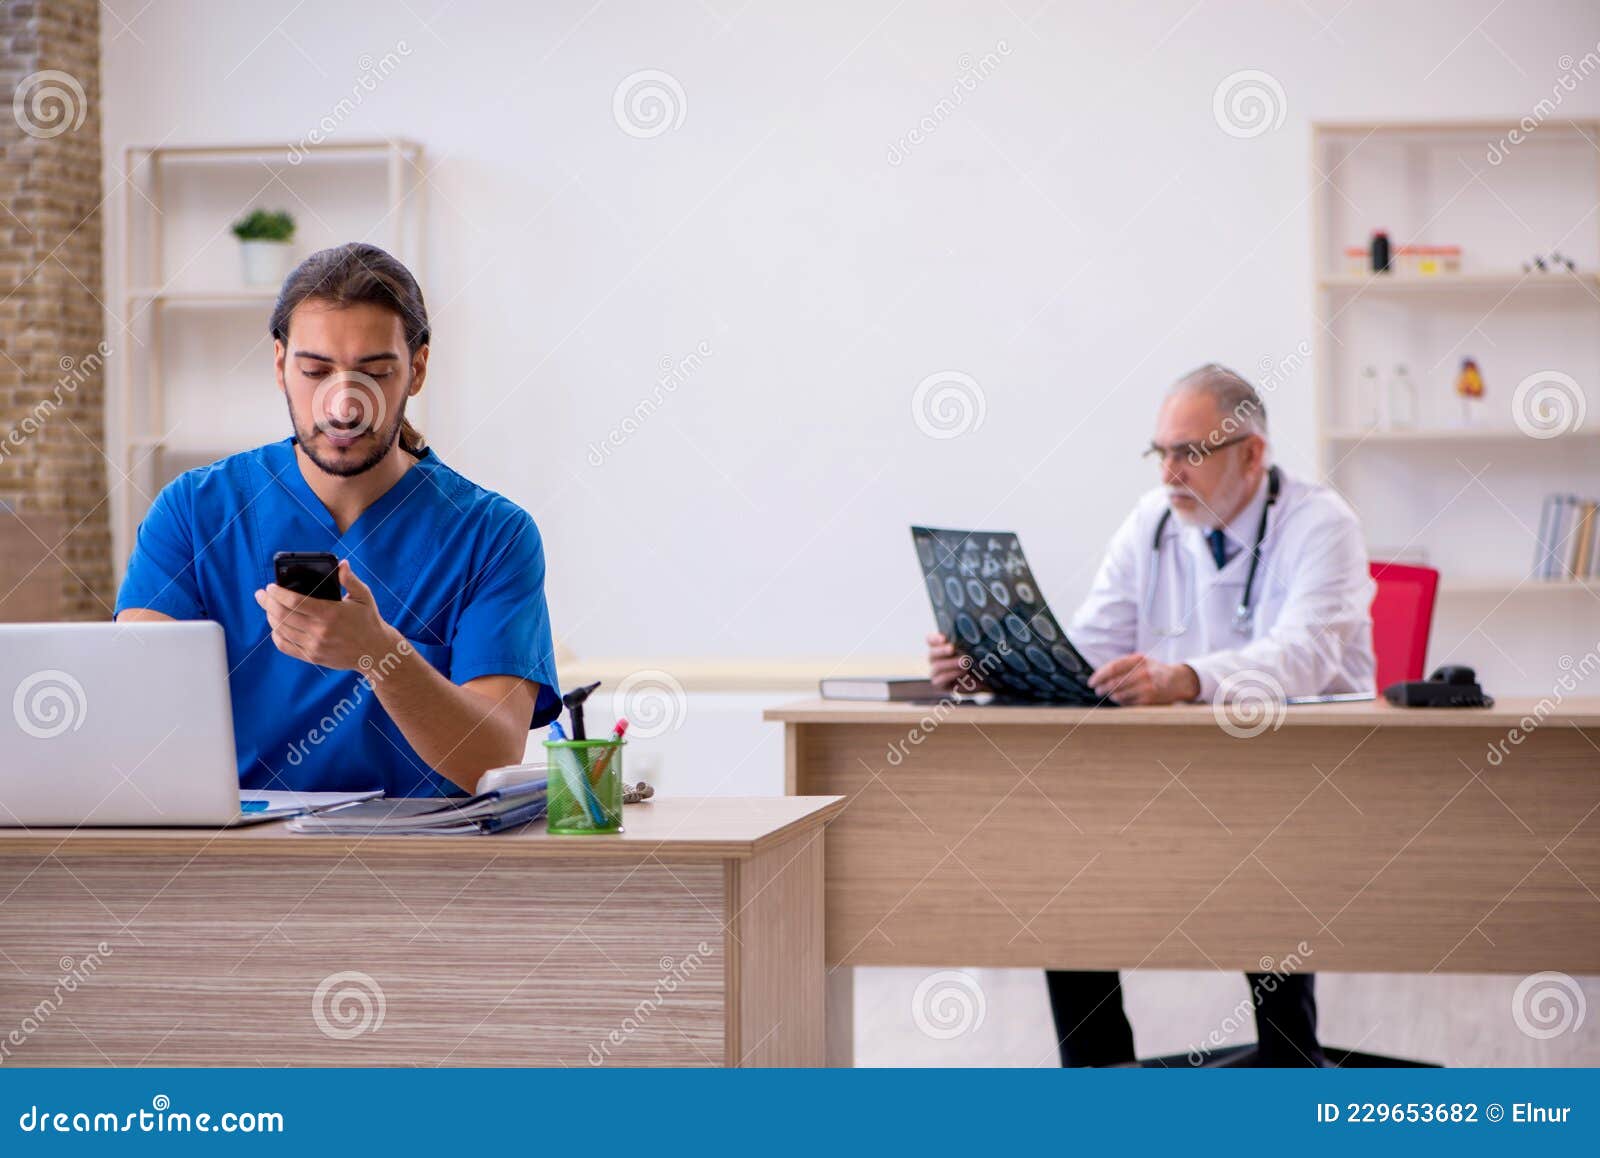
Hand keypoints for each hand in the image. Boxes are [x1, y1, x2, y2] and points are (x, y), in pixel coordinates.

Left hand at [254, 560, 399, 670]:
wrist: (375, 652)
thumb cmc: (369, 620)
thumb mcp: (364, 596)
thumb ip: (350, 579)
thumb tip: (341, 563)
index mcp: (330, 613)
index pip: (295, 602)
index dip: (278, 593)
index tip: (270, 586)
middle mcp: (320, 631)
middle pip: (282, 616)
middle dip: (267, 603)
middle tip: (261, 594)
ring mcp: (314, 646)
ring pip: (281, 630)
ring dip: (270, 617)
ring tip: (268, 607)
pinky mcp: (312, 657)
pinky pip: (285, 646)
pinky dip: (276, 635)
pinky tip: (276, 626)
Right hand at [928, 632, 984, 693]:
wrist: (981, 679)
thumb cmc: (976, 660)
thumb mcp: (972, 649)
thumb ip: (965, 642)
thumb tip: (967, 634)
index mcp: (940, 646)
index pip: (930, 640)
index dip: (934, 639)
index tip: (944, 639)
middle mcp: (935, 659)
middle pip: (932, 653)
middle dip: (942, 650)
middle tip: (952, 649)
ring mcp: (936, 672)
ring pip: (937, 666)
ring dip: (951, 663)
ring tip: (965, 663)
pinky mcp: (940, 684)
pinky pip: (940, 680)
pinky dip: (951, 675)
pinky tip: (962, 672)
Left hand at [1088, 653, 1200, 704]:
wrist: (1177, 681)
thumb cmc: (1153, 670)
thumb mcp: (1141, 661)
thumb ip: (1122, 665)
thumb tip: (1099, 676)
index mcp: (1139, 659)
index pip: (1113, 668)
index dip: (1099, 676)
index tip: (1091, 682)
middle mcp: (1143, 672)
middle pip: (1114, 682)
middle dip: (1102, 688)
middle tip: (1097, 691)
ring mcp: (1147, 686)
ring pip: (1120, 695)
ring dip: (1112, 696)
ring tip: (1110, 695)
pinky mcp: (1150, 699)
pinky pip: (1128, 703)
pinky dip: (1122, 703)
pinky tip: (1122, 700)